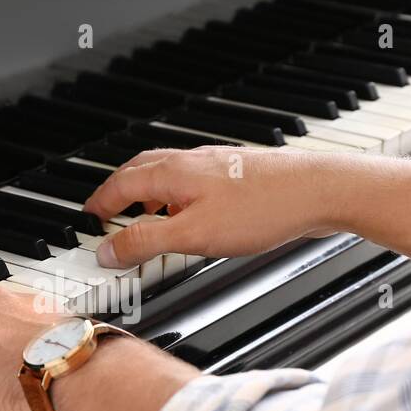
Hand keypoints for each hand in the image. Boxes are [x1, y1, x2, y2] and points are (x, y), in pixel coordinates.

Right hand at [84, 145, 344, 267]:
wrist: (322, 191)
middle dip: (118, 191)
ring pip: (168, 174)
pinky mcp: (239, 175)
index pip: (120, 183)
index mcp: (173, 172)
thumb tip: (108, 250)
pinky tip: (191, 214)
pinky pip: (192, 181)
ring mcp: (217, 165)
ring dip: (146, 193)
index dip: (99, 204)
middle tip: (106, 212)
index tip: (87, 219)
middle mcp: (192, 161)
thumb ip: (146, 242)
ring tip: (142, 216)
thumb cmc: (264, 208)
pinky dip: (175, 195)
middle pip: (141, 170)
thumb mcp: (194, 235)